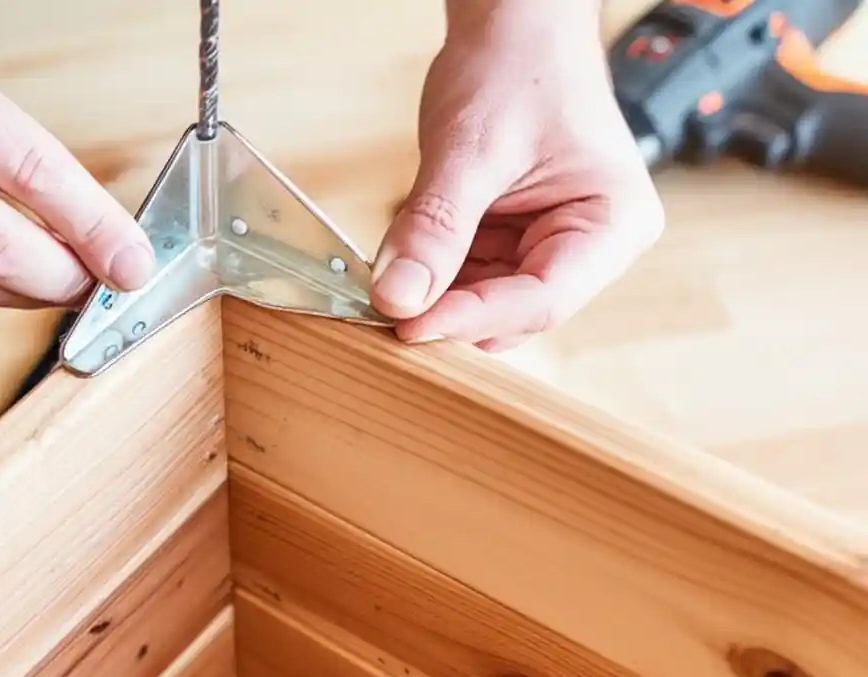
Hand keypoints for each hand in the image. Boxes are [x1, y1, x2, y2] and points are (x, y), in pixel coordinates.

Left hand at [370, 0, 663, 350]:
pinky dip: (432, 275)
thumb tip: (398, 299)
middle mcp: (592, 244)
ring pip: (485, 302)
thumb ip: (434, 228)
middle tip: (384, 307)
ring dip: (435, 296)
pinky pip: (469, 277)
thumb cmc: (517, 66)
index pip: (541, 299)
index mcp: (614, 223)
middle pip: (514, 311)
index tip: (405, 323)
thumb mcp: (470, 149)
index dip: (469, 318)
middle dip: (450, 311)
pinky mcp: (514, 239)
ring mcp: (551, 244)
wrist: (515, 22)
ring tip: (385, 279)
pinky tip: (400, 262)